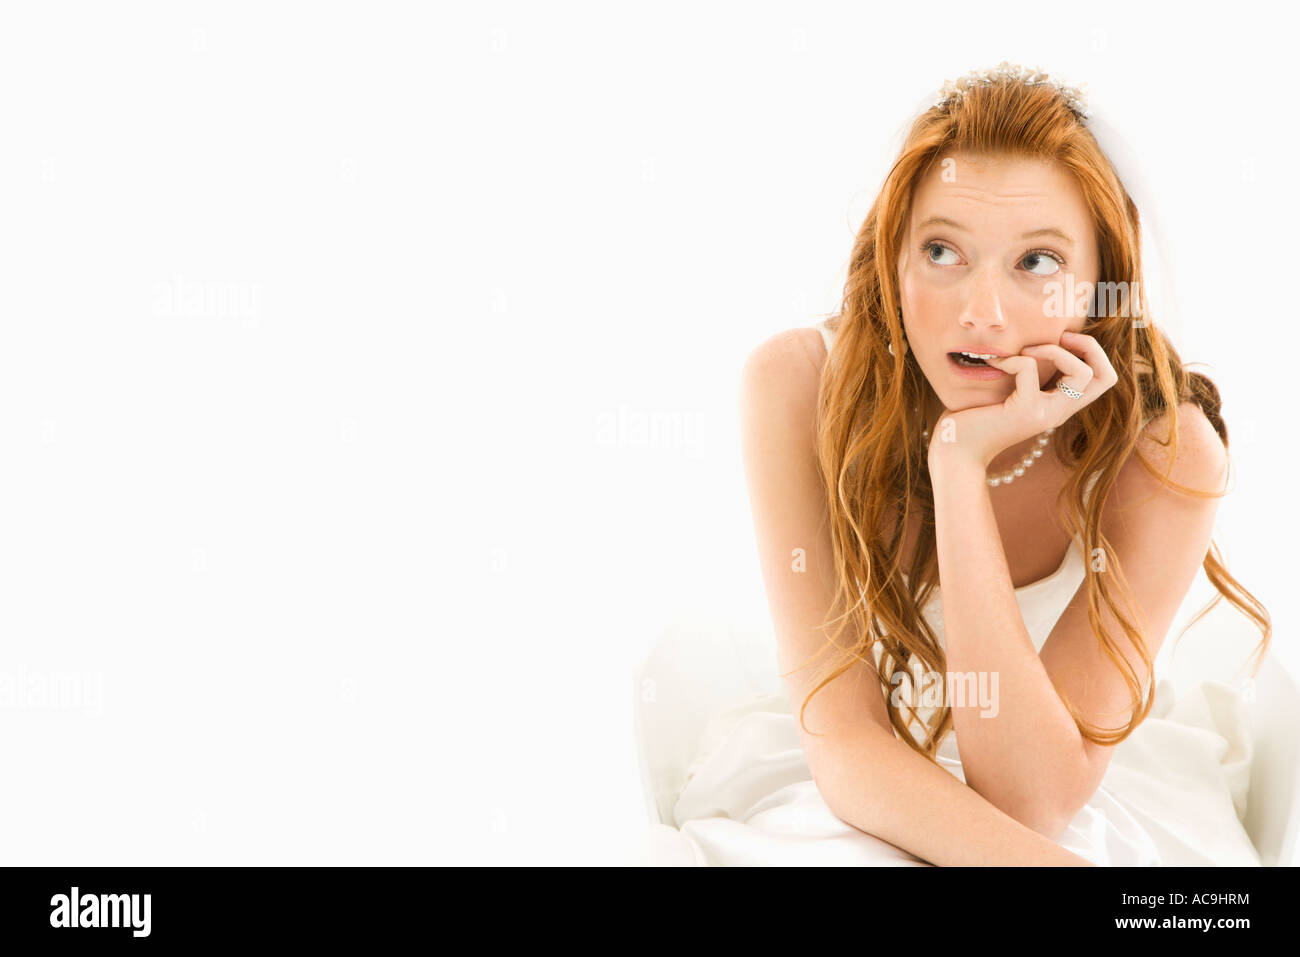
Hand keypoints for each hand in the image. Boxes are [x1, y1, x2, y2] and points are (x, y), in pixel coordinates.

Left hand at [927, 330, 1117, 468]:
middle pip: (1106, 376)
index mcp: (1058, 405)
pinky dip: (1011, 358)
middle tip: (1060, 338)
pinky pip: (1029, 368)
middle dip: (1089, 346)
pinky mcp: (1025, 411)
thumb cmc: (974, 417)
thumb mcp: (1008, 389)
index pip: (1103, 379)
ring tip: (1024, 352)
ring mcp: (1045, 413)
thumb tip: (1032, 335)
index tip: (1063, 339)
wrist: (954, 449)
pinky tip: (992, 363)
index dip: (1093, 353)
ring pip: (1082, 373)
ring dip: (1054, 350)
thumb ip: (1027, 371)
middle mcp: (1058, 411)